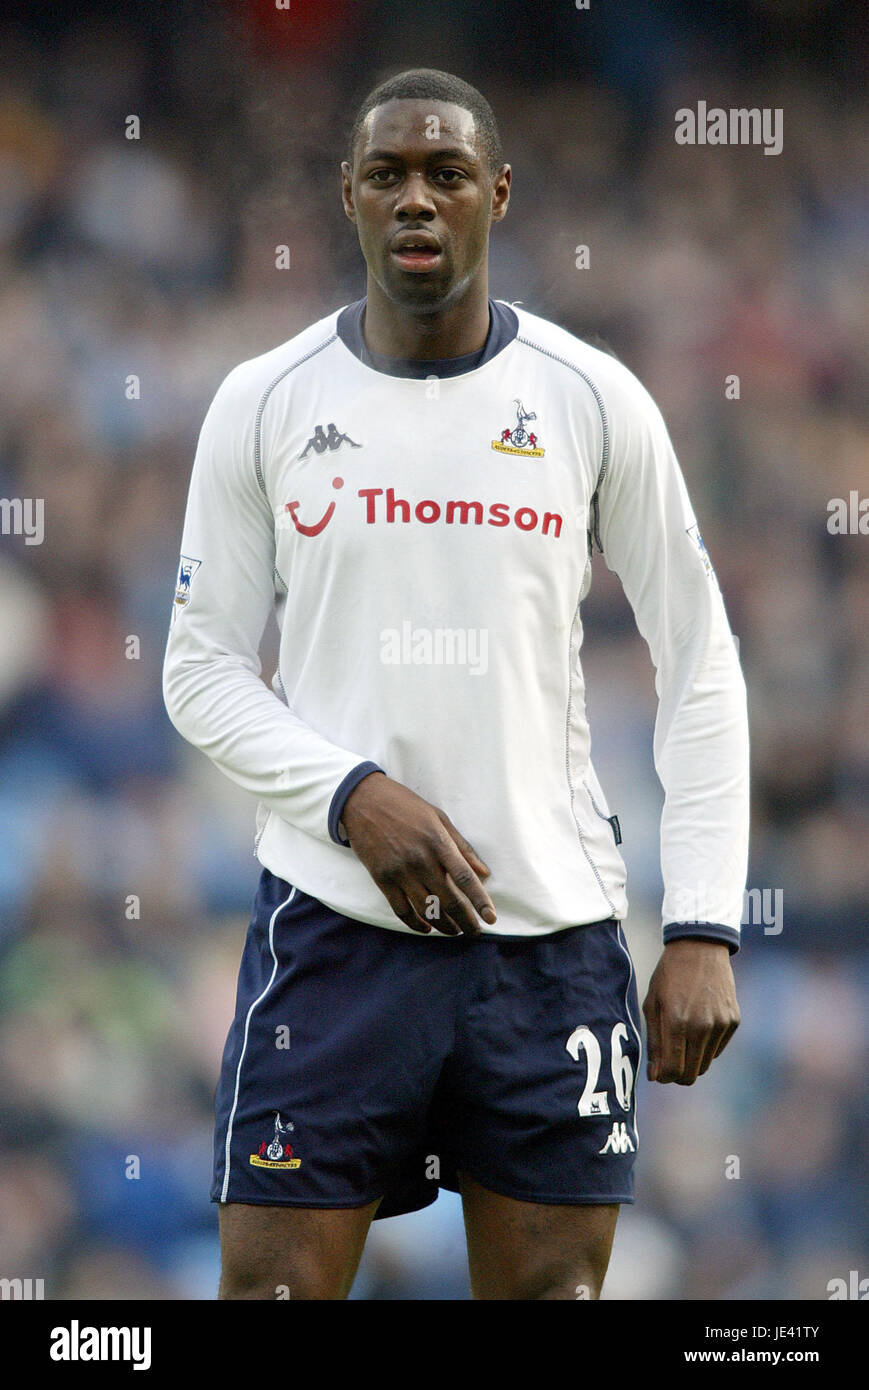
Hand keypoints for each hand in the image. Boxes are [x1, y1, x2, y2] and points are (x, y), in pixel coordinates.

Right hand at [340, 772, 496, 936]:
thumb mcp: (438, 818)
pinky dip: (415, 923)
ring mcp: (400, 871)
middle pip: (448, 900)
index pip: (465, 877)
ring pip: (426, 910)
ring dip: (444, 925)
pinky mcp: (382, 879)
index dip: (480, 900)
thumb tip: (484, 873)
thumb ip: (462, 847)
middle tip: (474, 932)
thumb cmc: (405, 805)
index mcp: (438, 842)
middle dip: (465, 921)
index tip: (491, 918)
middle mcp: (420, 860)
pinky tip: (427, 927)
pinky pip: (401, 910)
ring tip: (454, 931)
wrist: (363, 800)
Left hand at [642, 938, 739, 1083]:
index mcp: (676, 1021)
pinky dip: (706, 1046)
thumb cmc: (669, 975)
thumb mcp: (652, 1003)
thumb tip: (655, 1076)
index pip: (672, 1070)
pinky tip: (698, 1024)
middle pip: (691, 1073)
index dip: (663, 1077)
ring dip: (691, 1059)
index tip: (658, 1072)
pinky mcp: (733, 1021)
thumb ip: (654, 1042)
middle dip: (677, 1074)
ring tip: (682, 1037)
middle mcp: (701, 1026)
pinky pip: (717, 1048)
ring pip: (705, 1063)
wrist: (700, 948)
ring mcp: (720, 1024)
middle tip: (668, 1061)